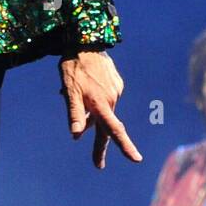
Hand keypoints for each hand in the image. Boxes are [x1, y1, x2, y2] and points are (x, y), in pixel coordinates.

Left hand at [59, 50, 141, 169]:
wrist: (85, 40)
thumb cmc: (73, 67)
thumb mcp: (69, 91)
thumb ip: (74, 113)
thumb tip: (76, 136)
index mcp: (101, 103)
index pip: (113, 130)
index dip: (124, 146)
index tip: (136, 159)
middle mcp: (112, 99)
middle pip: (107, 127)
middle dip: (101, 146)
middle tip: (98, 164)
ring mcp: (116, 90)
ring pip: (103, 111)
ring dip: (90, 113)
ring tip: (70, 92)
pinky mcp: (117, 83)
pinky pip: (105, 98)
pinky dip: (95, 100)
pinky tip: (84, 86)